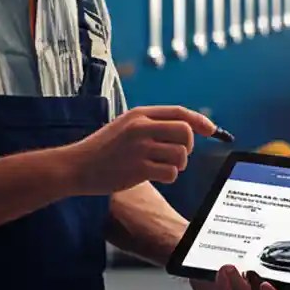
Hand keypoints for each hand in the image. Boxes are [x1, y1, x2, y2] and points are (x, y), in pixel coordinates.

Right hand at [64, 105, 215, 194]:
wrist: (78, 166)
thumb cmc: (104, 148)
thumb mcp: (125, 126)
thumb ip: (152, 125)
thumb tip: (187, 129)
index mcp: (139, 115)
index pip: (179, 112)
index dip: (200, 121)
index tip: (212, 130)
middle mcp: (141, 128)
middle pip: (185, 132)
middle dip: (188, 145)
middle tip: (176, 154)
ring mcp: (140, 148)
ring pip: (181, 154)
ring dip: (178, 164)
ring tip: (162, 166)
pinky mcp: (138, 169)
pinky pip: (171, 173)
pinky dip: (169, 176)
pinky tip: (154, 175)